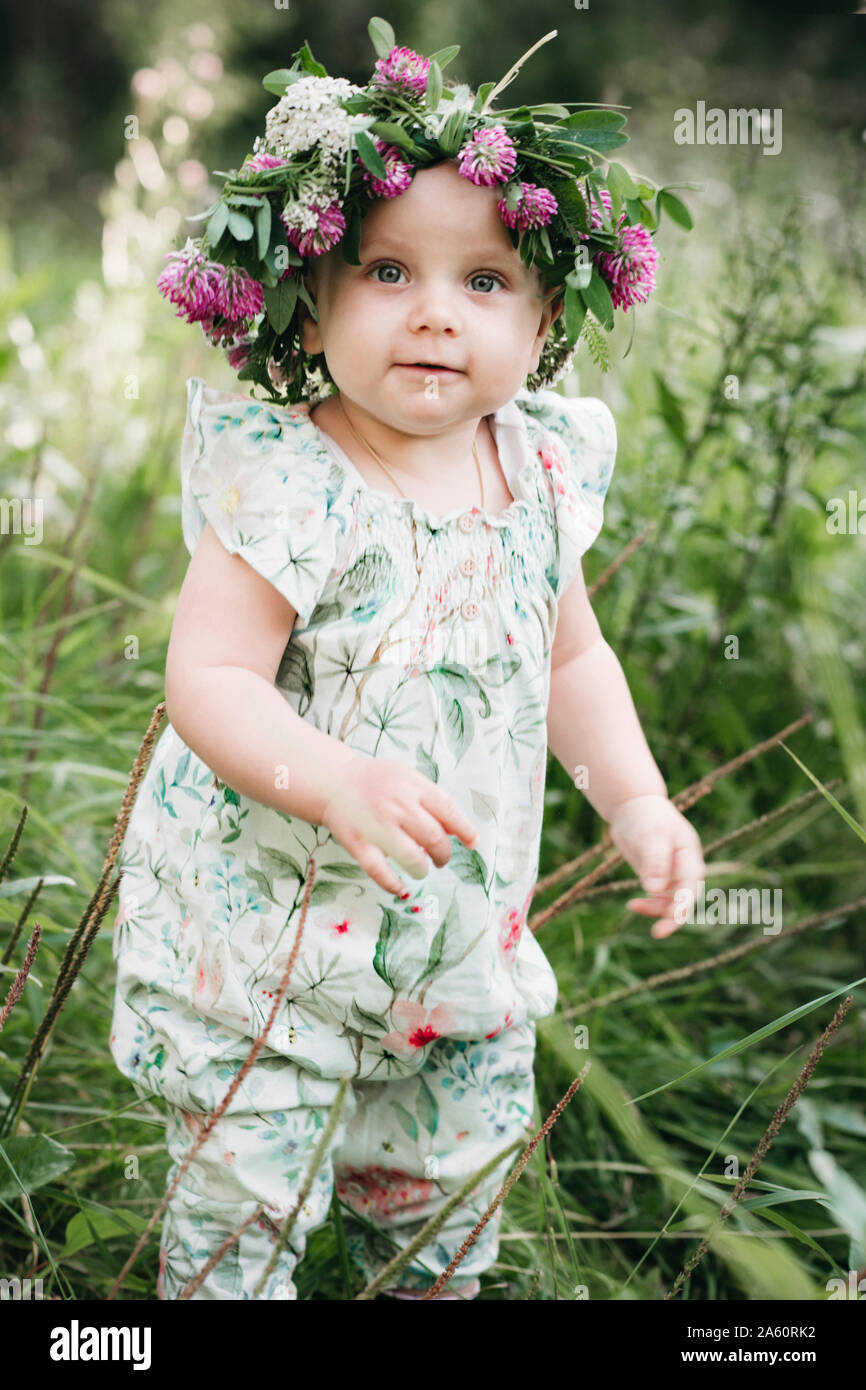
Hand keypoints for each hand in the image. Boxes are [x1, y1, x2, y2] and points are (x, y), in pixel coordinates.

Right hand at [320, 755, 478, 896]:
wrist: (333, 781)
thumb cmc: (377, 782)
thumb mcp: (408, 779)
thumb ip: (432, 801)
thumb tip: (458, 830)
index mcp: (413, 786)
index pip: (448, 810)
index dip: (465, 830)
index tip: (472, 843)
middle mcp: (397, 805)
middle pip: (433, 837)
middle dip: (443, 854)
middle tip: (441, 860)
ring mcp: (377, 825)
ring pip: (411, 857)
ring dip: (422, 869)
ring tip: (421, 868)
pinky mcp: (358, 843)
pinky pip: (379, 870)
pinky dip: (393, 884)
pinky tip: (401, 888)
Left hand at [606, 794, 705, 939]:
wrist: (632, 806)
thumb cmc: (646, 816)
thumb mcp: (650, 835)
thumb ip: (654, 861)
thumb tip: (654, 889)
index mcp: (689, 857)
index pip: (691, 886)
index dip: (683, 905)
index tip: (671, 918)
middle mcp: (684, 869)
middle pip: (683, 900)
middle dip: (672, 917)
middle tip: (657, 933)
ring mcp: (672, 874)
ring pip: (669, 902)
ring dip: (655, 910)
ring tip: (633, 906)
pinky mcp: (657, 877)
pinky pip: (656, 898)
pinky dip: (646, 904)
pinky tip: (632, 905)